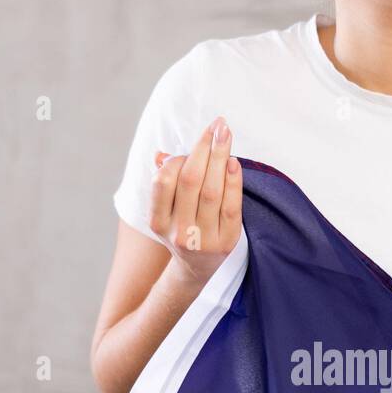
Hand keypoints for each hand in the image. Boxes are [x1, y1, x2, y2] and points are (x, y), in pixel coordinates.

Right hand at [149, 116, 242, 287]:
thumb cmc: (182, 226)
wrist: (198, 268)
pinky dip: (233, 182)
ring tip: (226, 134)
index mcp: (158, 221)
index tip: (197, 139)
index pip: (164, 182)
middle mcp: (178, 231)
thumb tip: (161, 155)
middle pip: (191, 181)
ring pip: (211, 191)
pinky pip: (231, 207)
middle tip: (218, 125)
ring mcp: (202, 239)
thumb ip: (164, 181)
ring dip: (220, 158)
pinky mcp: (226, 243)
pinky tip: (233, 163)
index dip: (179, 157)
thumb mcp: (166, 209)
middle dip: (204, 148)